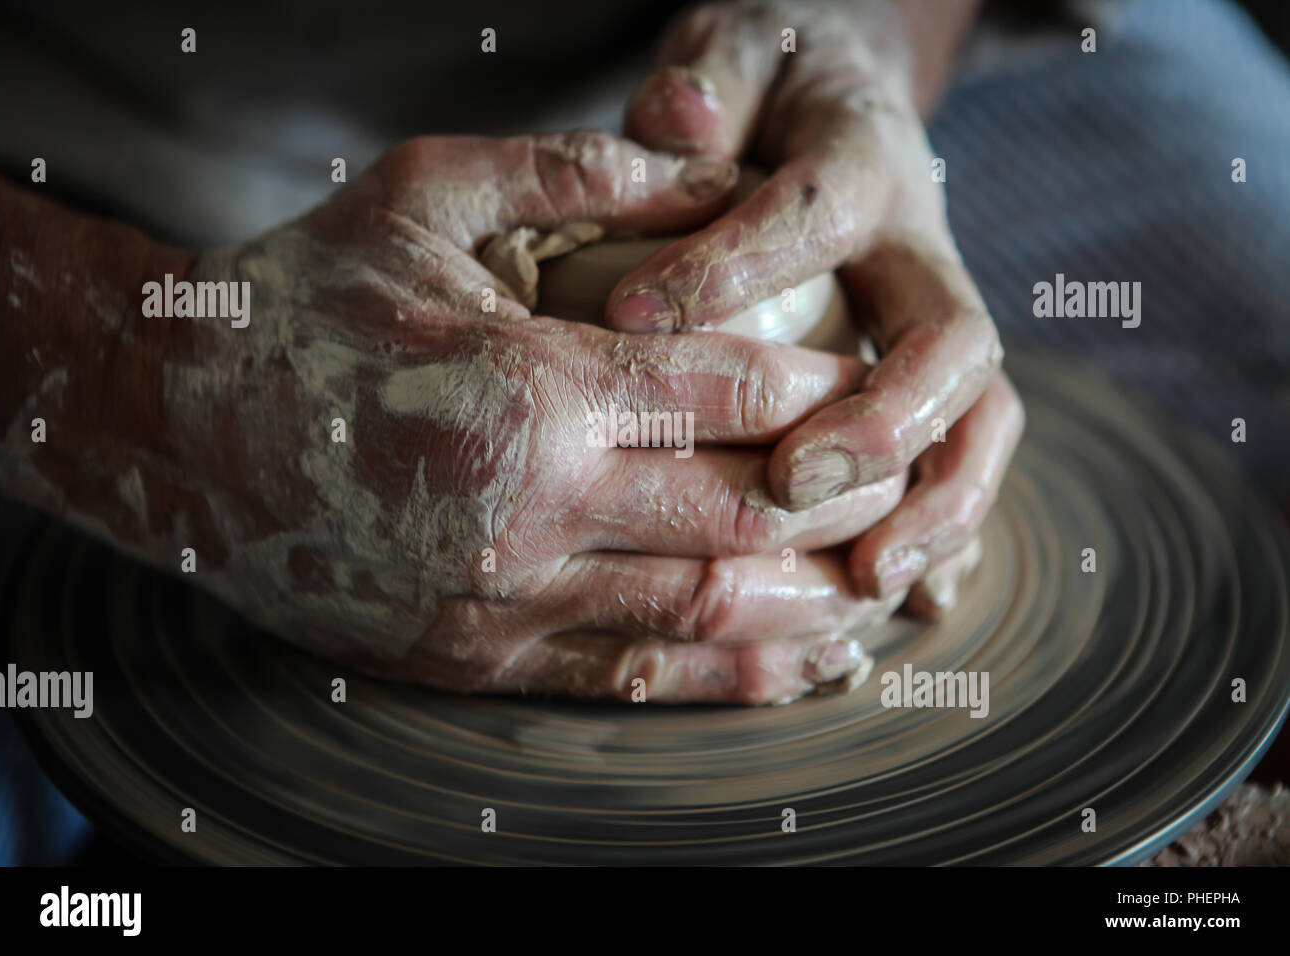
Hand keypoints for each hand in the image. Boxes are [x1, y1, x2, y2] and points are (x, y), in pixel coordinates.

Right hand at [160, 132, 913, 701]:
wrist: (169, 426)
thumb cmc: (300, 300)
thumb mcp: (419, 195)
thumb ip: (572, 174)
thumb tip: (705, 162)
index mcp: (529, 385)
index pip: (730, 391)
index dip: (821, 387)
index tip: (866, 379)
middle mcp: (530, 506)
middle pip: (743, 512)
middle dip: (839, 496)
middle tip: (894, 476)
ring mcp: (503, 596)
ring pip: (705, 611)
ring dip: (810, 599)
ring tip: (877, 581)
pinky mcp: (475, 656)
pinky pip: (631, 679)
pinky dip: (729, 676)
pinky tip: (798, 661)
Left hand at [607, 0, 1022, 612]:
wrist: (837, 97)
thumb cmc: (770, 79)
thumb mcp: (737, 50)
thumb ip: (711, 79)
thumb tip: (678, 117)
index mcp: (867, 163)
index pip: (819, 210)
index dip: (738, 262)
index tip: (635, 314)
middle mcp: (920, 253)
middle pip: (951, 342)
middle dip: (885, 421)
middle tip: (797, 485)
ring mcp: (934, 326)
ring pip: (979, 420)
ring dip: (936, 506)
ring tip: (866, 579)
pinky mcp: (931, 381)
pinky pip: (960, 459)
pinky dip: (945, 533)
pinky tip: (904, 600)